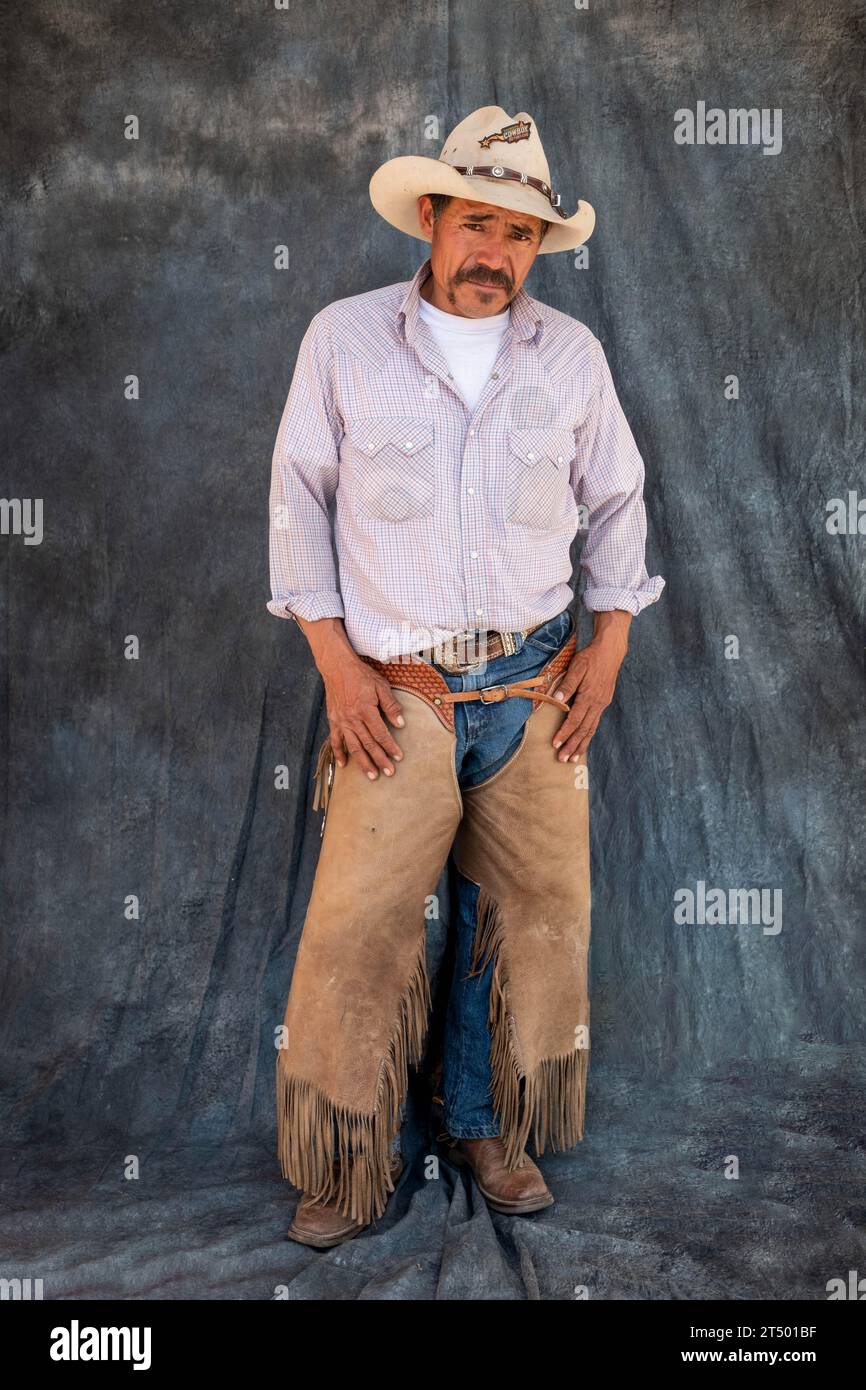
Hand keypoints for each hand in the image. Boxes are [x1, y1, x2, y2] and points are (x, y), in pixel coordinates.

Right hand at [320, 656, 405, 779]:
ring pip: (353, 747)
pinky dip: (339, 753)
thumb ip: (391, 705)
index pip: (381, 734)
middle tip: (389, 772)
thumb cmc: (361, 675)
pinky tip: (343, 765)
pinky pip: (335, 741)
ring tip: (371, 775)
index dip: (391, 747)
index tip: (399, 757)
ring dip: (363, 763)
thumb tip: (401, 723)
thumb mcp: (381, 686)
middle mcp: (352, 719)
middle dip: (380, 760)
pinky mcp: (333, 721)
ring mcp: (341, 721)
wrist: (337, 667)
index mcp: (366, 710)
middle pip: (368, 744)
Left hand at [549, 628, 627, 760]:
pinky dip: (588, 735)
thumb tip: (557, 698)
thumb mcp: (577, 666)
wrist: (610, 651)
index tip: (555, 744)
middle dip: (573, 746)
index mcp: (589, 696)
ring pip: (591, 729)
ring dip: (582, 744)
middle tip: (563, 759)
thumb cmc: (591, 657)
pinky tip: (583, 741)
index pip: (575, 720)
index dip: (565, 733)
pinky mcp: (604, 702)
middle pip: (584, 730)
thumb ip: (567, 683)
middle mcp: (597, 703)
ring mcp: (602, 704)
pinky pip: (595, 723)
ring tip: (574, 758)